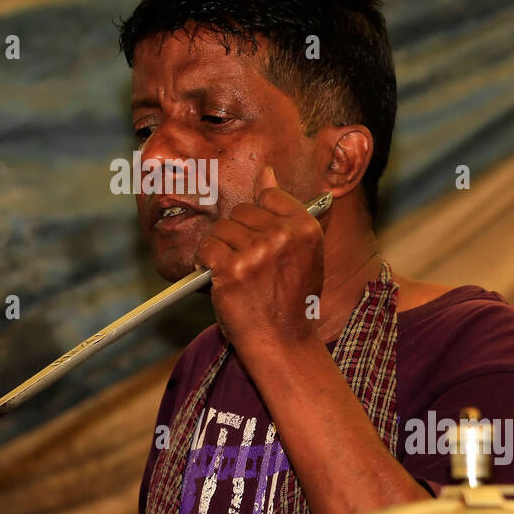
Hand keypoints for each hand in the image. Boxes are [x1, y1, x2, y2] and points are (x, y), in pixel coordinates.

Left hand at [195, 166, 324, 351]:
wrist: (282, 342)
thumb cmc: (291, 299)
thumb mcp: (302, 252)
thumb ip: (285, 211)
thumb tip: (266, 171)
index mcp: (306, 228)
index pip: (270, 195)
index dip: (259, 218)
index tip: (261, 237)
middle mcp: (283, 236)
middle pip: (242, 211)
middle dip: (239, 235)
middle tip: (250, 265)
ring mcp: (257, 252)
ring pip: (222, 229)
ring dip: (222, 249)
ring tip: (238, 274)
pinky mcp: (232, 269)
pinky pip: (207, 247)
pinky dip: (206, 262)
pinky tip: (220, 277)